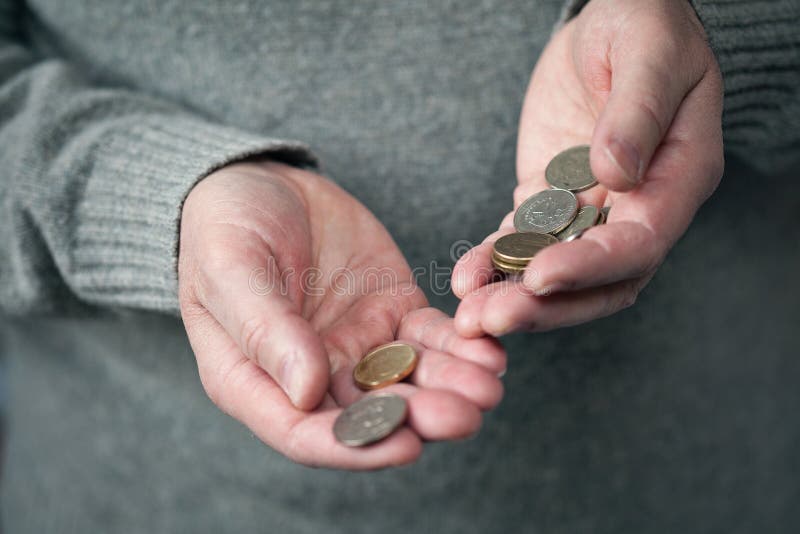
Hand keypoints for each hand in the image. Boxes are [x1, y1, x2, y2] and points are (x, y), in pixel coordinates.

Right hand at [178, 161, 504, 468]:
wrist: (259, 181)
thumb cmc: (224, 227)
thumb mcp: (231, 270)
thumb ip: (265, 330)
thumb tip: (307, 393)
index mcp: (256, 380)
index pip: (305, 433)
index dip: (357, 446)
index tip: (405, 444)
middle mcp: (312, 375)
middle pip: (369, 413)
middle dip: (420, 417)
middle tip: (464, 415)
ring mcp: (357, 345)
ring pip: (408, 380)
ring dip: (449, 387)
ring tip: (489, 386)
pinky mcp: (392, 311)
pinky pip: (429, 337)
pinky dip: (459, 346)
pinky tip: (489, 351)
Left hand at [452, 0, 723, 334]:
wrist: (608, 23)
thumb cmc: (642, 24)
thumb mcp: (648, 49)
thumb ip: (638, 108)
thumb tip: (618, 172)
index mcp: (680, 175)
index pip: (642, 242)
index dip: (592, 267)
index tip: (541, 277)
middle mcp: (640, 206)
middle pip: (600, 280)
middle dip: (547, 307)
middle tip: (490, 319)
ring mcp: (594, 209)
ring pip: (559, 272)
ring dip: (514, 297)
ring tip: (468, 314)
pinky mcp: (553, 200)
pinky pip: (524, 241)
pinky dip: (494, 262)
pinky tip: (465, 277)